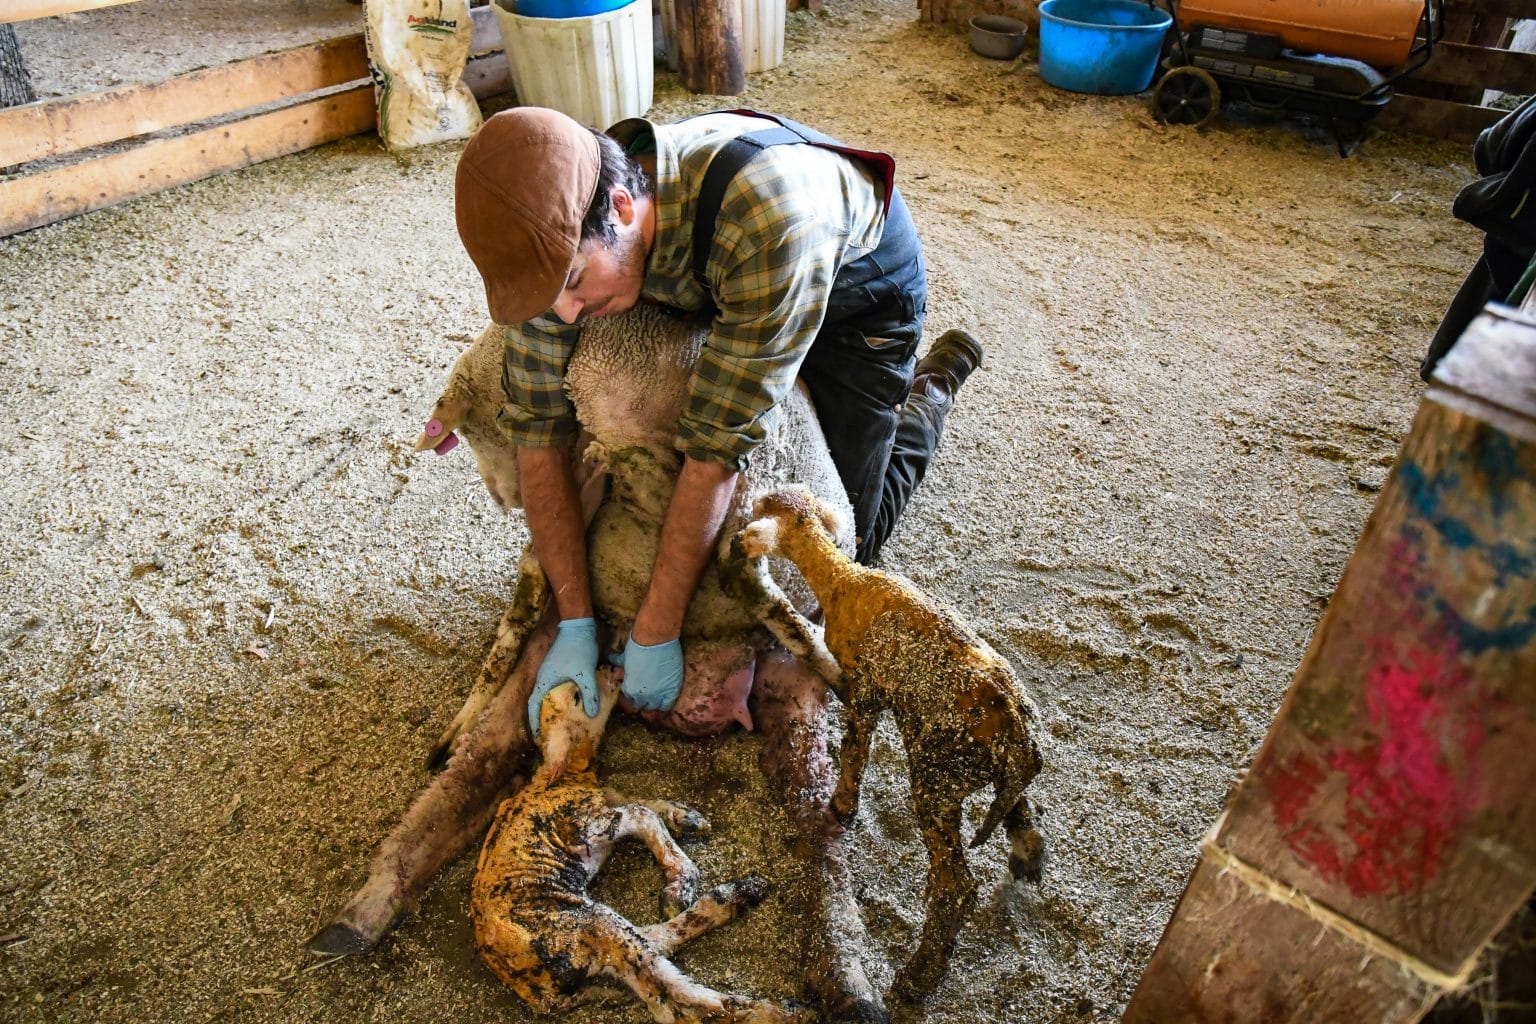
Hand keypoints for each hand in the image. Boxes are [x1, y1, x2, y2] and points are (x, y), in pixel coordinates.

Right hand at [528, 617, 599, 736]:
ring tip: (562, 720)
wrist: (579, 626)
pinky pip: (556, 687)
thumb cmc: (579, 649)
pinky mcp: (559, 668)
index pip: (534, 704)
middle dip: (544, 717)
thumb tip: (592, 714)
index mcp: (545, 680)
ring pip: (549, 694)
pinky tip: (572, 702)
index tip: (538, 735)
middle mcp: (545, 677)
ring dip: (553, 707)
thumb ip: (589, 694)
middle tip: (552, 731)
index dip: (534, 720)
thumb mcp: (586, 673)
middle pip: (540, 701)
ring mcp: (551, 672)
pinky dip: (561, 697)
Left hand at [611, 634, 684, 711]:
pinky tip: (665, 697)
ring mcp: (658, 695)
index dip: (631, 695)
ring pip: (654, 706)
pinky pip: (668, 705)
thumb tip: (611, 659)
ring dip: (653, 702)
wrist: (656, 640)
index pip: (629, 700)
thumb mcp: (625, 657)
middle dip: (641, 700)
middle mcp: (642, 696)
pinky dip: (666, 703)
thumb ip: (619, 663)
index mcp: (630, 689)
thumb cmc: (638, 646)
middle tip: (645, 692)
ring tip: (655, 694)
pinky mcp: (672, 690)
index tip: (634, 691)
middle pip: (641, 705)